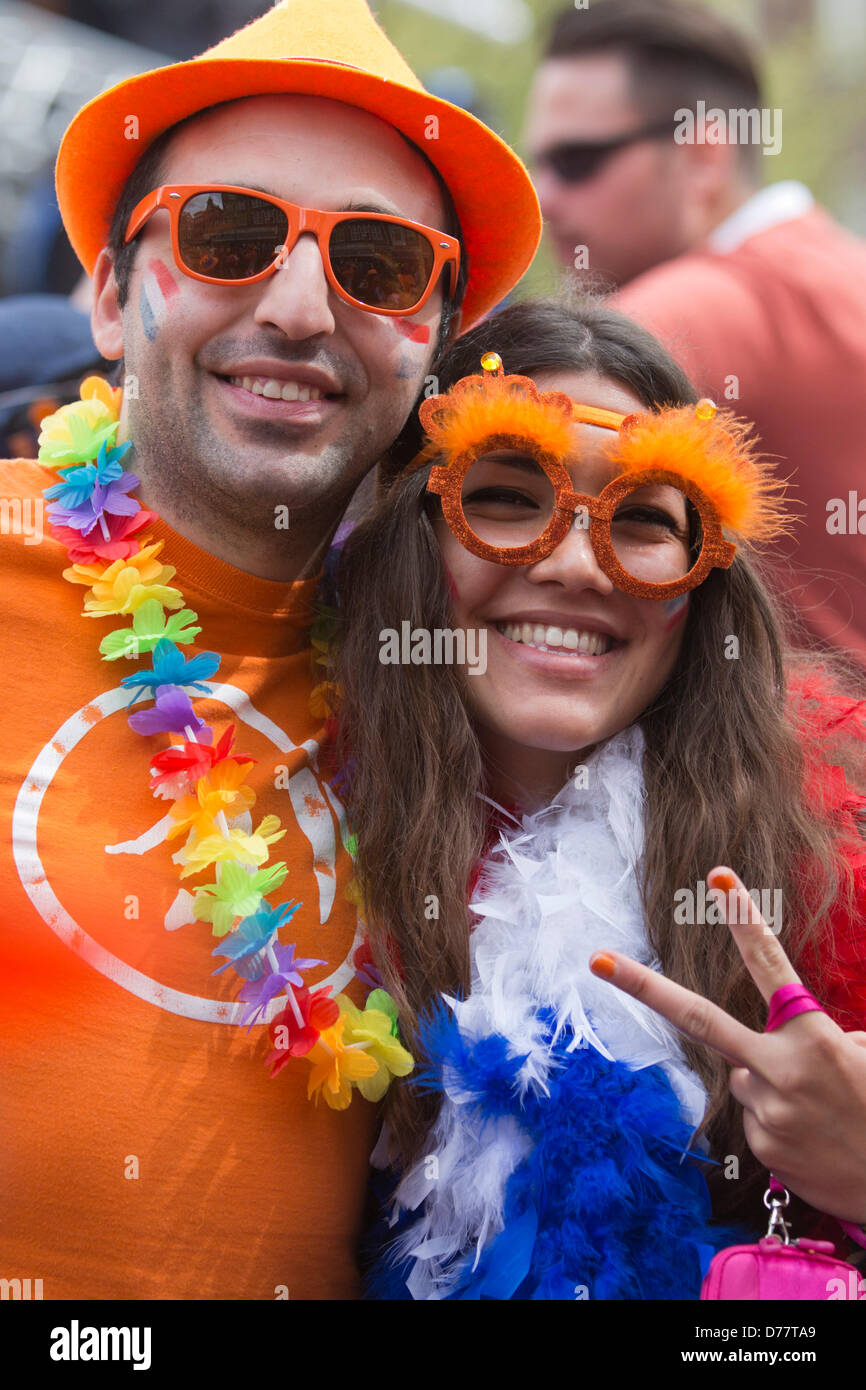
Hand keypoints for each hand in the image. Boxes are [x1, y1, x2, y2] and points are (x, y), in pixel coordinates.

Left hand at [589, 866, 865, 1223]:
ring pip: (742, 1077)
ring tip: (819, 1112)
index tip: (717, 878)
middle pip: (698, 1018)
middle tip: (597, 959)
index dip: (742, 920)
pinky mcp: (760, 1147)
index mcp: (815, 1035)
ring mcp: (766, 1110)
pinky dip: (778, 1121)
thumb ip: (822, 1036)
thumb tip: (784, 1038)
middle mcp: (782, 1069)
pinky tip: (812, 1138)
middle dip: (642, 987)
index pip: (770, 964)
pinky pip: (753, 1118)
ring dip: (770, 1086)